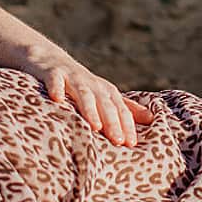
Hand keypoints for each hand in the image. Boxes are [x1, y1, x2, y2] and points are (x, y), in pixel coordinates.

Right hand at [24, 48, 152, 145]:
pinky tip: (58, 99)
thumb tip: (151, 118)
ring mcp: (72, 77)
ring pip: (83, 93)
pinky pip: (55, 80)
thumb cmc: (80, 83)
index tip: (132, 144)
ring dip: (90, 109)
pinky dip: (56, 88)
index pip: (120, 109)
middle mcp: (92, 84)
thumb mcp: (103, 94)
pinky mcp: (53, 72)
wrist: (49, 58)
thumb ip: (125, 107)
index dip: (126, 125)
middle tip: (118, 141)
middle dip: (112, 122)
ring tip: (95, 126)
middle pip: (104, 103)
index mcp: (105, 91)